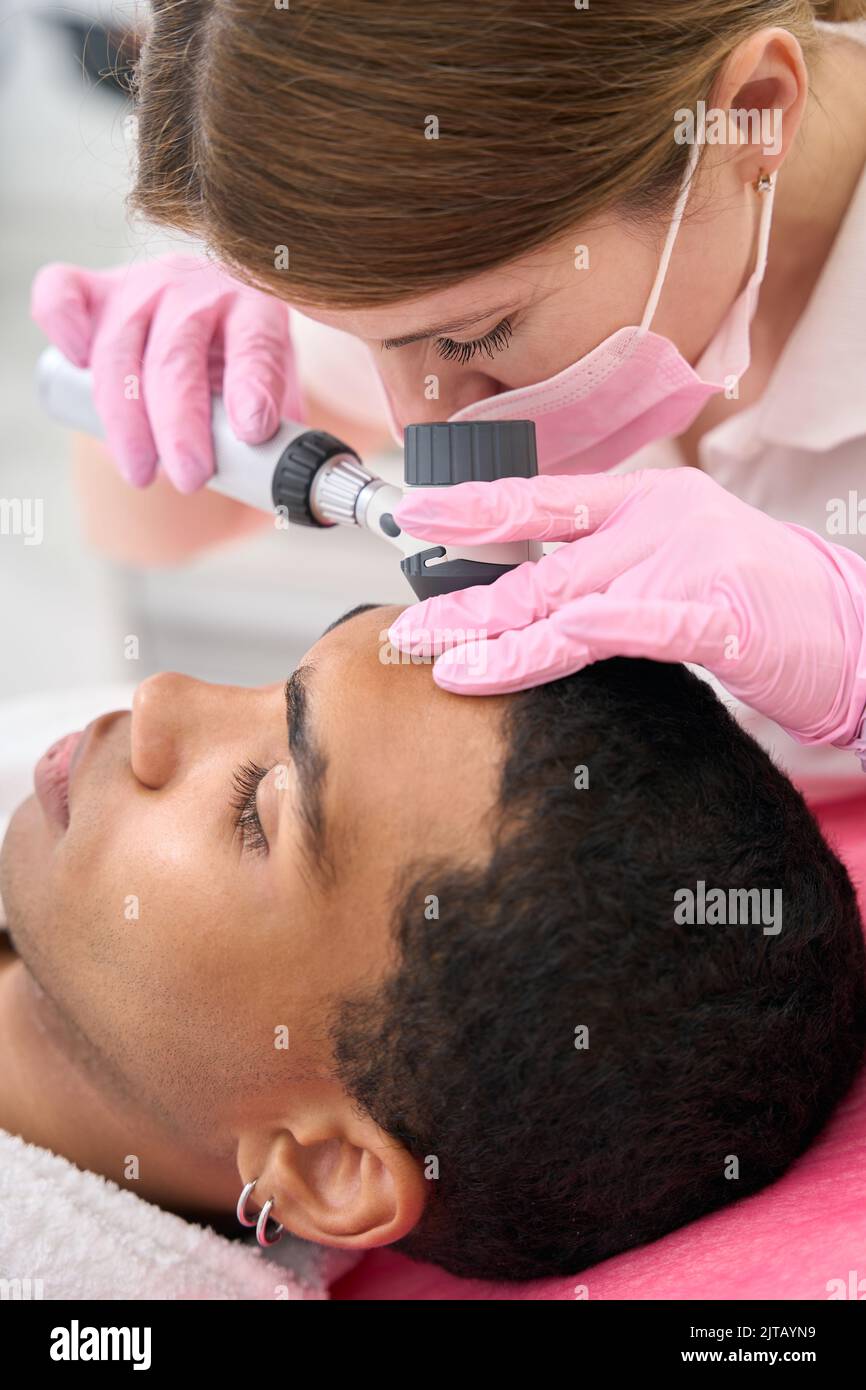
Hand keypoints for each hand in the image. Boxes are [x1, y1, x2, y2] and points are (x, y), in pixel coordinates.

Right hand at [31, 255, 300, 491]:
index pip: (254, 344)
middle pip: (176, 358)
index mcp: (254, 308)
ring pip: (119, 349)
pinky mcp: (97, 291)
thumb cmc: (244, 367)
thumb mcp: (277, 394)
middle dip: (179, 427)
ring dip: (125, 418)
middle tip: (191, 479)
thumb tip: (289, 486)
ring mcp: (142, 287)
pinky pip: (61, 293)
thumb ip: (282, 434)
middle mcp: (196, 290)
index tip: (252, 431)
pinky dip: (61, 324)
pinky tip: (75, 364)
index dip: (252, 387)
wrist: (211, 319)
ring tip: (141, 472)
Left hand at [388, 468, 865, 748]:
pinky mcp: (715, 617)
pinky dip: (577, 640)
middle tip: (407, 629)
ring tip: (441, 660)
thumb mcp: (677, 560)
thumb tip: (529, 597)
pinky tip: (524, 654)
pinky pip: (633, 628)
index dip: (474, 508)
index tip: (415, 517)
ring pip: (568, 604)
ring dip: (498, 638)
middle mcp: (659, 523)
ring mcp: (686, 566)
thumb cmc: (758, 601)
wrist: (853, 627)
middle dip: (466, 602)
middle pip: (540, 569)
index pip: (544, 502)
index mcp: (647, 501)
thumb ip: (608, 567)